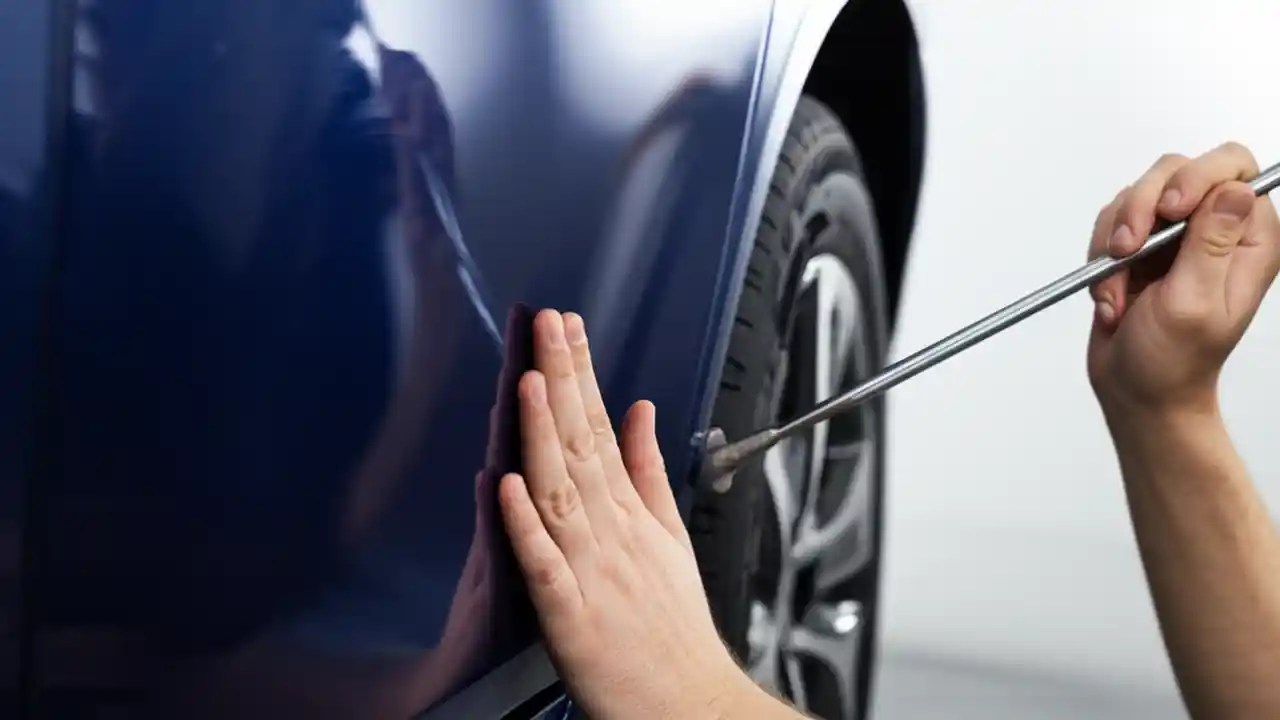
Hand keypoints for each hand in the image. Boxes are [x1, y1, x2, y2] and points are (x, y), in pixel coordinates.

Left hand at [496, 310, 761, 719]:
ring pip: (563, 492)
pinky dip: (527, 525)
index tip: (567, 327)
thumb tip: (641, 411)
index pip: (603, 429)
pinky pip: (543, 564)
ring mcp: (591, 571)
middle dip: (565, 380)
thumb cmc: (675, 627)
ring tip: (532, 380)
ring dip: (546, 435)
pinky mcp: (569, 615)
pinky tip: (509, 484)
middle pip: (583, 446)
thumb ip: (650, 472)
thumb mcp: (672, 538)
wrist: (688, 702)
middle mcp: (613, 534)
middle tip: (547, 323)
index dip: (583, 375)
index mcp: (633, 515)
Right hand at [1087, 143, 1279, 414]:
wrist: (1137, 391)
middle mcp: (1215, 232)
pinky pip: (1111, 224)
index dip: (1197, 176)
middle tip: (1128, 249)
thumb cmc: (1172, 362)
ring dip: (1115, 239)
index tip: (1169, 210)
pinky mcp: (1141, 247)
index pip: (1232, 169)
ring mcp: (1176, 238)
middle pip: (1175, 171)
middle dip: (1141, 207)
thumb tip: (1234, 189)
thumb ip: (1212, 244)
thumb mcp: (1194, 304)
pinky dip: (1101, 258)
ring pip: (1136, 196)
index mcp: (1247, 242)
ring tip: (1119, 287)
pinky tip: (1113, 294)